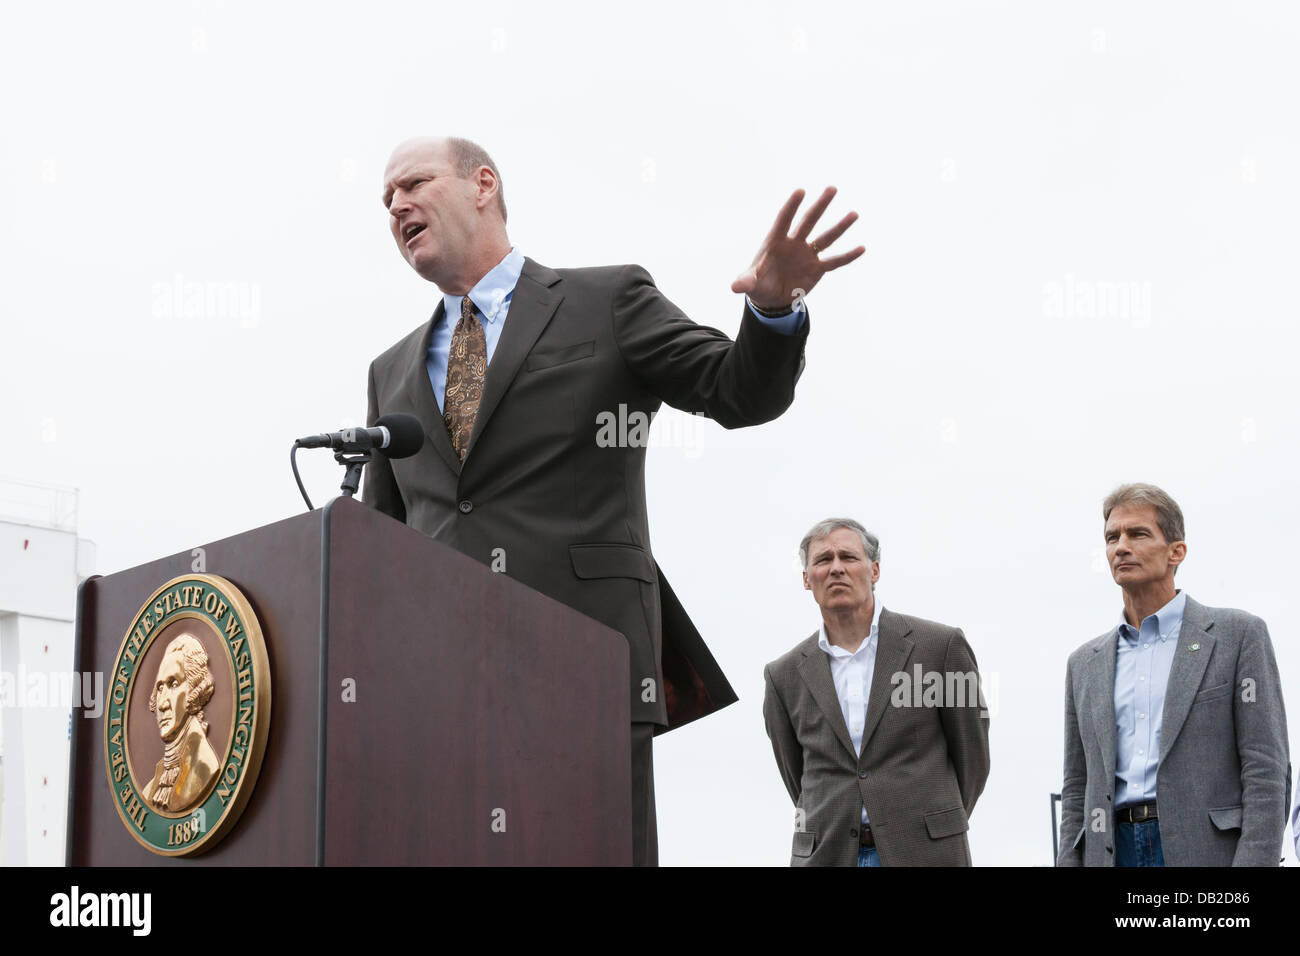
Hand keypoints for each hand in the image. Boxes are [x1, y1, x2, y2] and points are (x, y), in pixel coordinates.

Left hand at [731, 187, 864, 312]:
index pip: (784, 220)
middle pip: (808, 222)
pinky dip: (847, 256)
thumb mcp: (750, 284)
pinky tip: (862, 248)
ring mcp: (807, 255)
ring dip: (839, 227)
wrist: (771, 299)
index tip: (800, 191)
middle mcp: (794, 244)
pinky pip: (835, 261)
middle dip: (819, 206)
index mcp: (776, 242)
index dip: (791, 207)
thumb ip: (745, 281)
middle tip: (832, 189)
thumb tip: (735, 287)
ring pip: (825, 238)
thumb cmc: (758, 285)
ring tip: (854, 214)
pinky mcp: (817, 269)